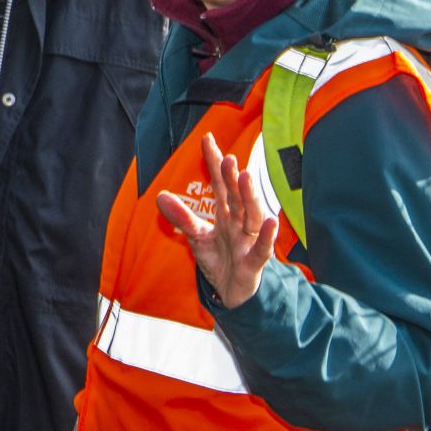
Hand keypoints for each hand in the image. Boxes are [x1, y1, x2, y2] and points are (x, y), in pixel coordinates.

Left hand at [156, 130, 279, 307]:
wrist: (232, 291)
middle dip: (232, 178)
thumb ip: (182, 217)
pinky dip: (266, 236)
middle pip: (236, 196)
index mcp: (225, 213)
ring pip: (250, 216)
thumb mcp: (197, 237)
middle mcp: (239, 222)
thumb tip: (160, 196)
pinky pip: (262, 248)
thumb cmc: (219, 259)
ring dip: (249, 197)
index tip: (207, 139)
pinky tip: (270, 221)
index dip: (214, 162)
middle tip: (228, 157)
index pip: (220, 184)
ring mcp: (248, 240)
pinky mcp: (254, 261)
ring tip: (246, 177)